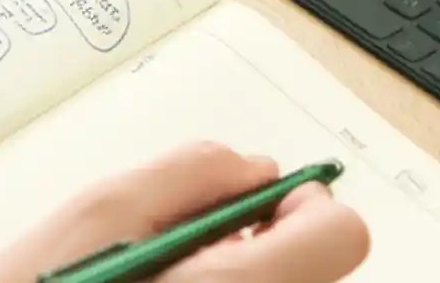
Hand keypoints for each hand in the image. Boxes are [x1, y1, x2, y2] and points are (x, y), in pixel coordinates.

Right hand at [0, 142, 370, 282]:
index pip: (341, 234)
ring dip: (242, 271)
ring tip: (159, 278)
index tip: (256, 205)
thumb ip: (190, 174)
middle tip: (188, 244)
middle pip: (315, 267)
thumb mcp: (98, 213)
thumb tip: (254, 168)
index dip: (303, 204)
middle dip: (263, 239)